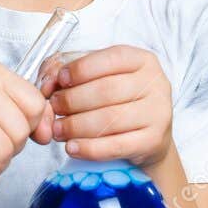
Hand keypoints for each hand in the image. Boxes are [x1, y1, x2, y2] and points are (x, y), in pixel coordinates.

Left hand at [41, 45, 174, 168]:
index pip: (110, 59)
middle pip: (107, 90)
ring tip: (58, 129)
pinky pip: (116, 146)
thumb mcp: (98, 77)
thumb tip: (49, 81)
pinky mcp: (154, 141)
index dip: (80, 69)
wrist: (149, 136)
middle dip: (73, 100)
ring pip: (109, 119)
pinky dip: (89, 148)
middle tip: (54, 108)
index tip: (60, 80)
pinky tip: (72, 147)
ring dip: (76, 126)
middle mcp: (156, 83)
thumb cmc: (119, 101)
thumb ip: (71, 71)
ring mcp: (158, 112)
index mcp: (142, 60)